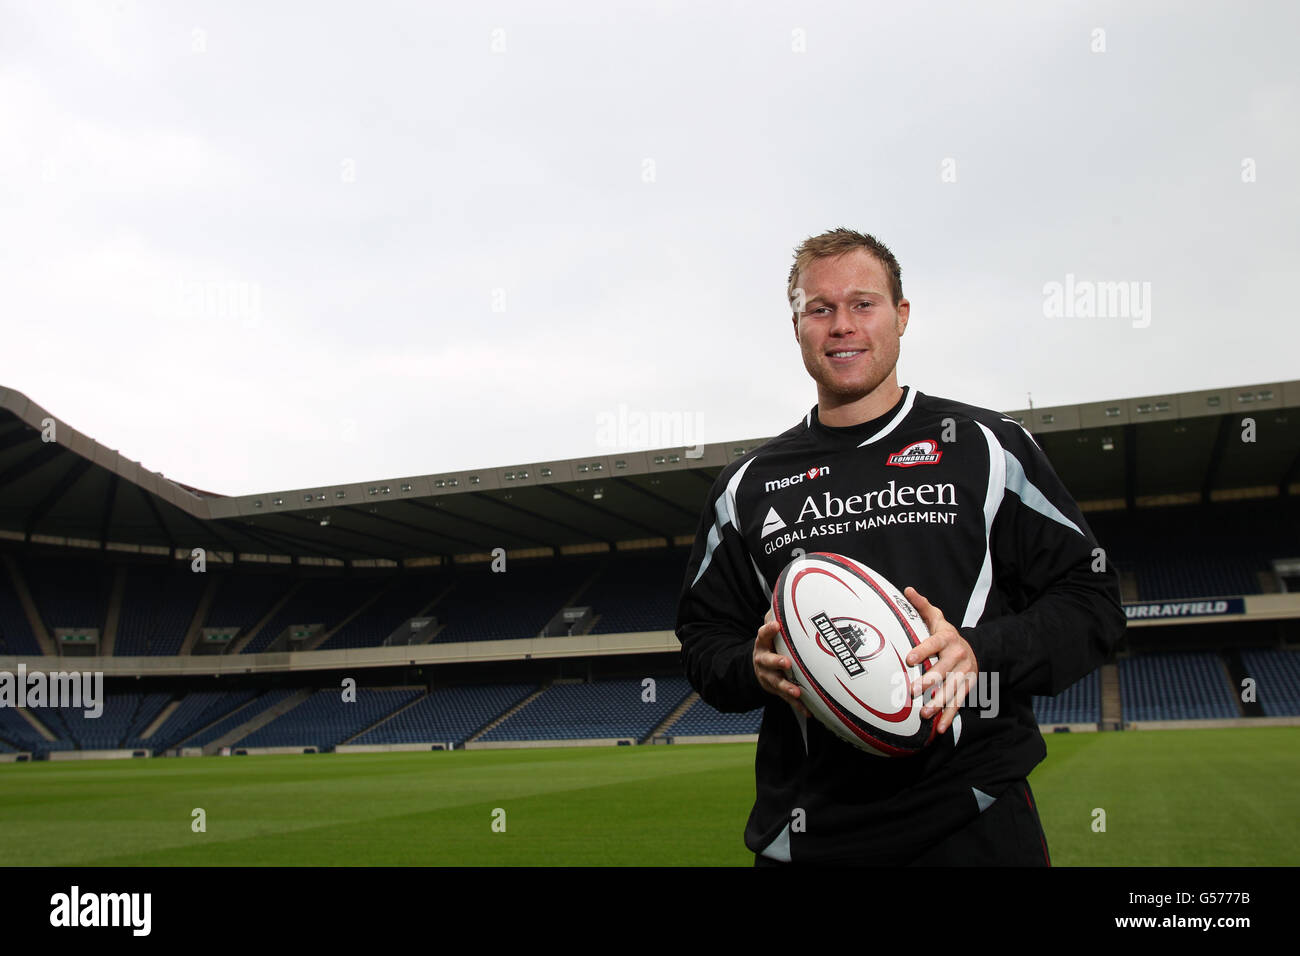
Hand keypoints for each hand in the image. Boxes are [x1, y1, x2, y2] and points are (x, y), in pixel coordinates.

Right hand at [753, 608, 808, 717]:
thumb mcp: (770, 631)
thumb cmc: (772, 645)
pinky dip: (798, 706)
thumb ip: (777, 616)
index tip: (776, 624)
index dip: (768, 630)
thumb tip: (787, 594)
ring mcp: (769, 677)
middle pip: (767, 662)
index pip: (763, 635)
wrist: (758, 668)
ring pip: (776, 684)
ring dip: (786, 688)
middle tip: (786, 663)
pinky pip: (788, 700)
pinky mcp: (777, 691)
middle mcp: (763, 661)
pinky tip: (809, 712)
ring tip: (796, 692)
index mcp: (762, 644)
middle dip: (776, 662)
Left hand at [903, 587, 978, 734]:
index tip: (909, 658)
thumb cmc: (946, 634)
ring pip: (952, 689)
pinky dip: (949, 716)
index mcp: (947, 639)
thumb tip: (907, 590)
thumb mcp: (936, 618)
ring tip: (924, 713)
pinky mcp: (967, 687)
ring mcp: (964, 673)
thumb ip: (922, 606)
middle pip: (944, 669)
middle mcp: (957, 656)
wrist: (974, 649)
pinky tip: (938, 728)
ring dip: (939, 702)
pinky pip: (959, 703)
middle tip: (914, 690)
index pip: (934, 643)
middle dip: (930, 681)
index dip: (923, 650)